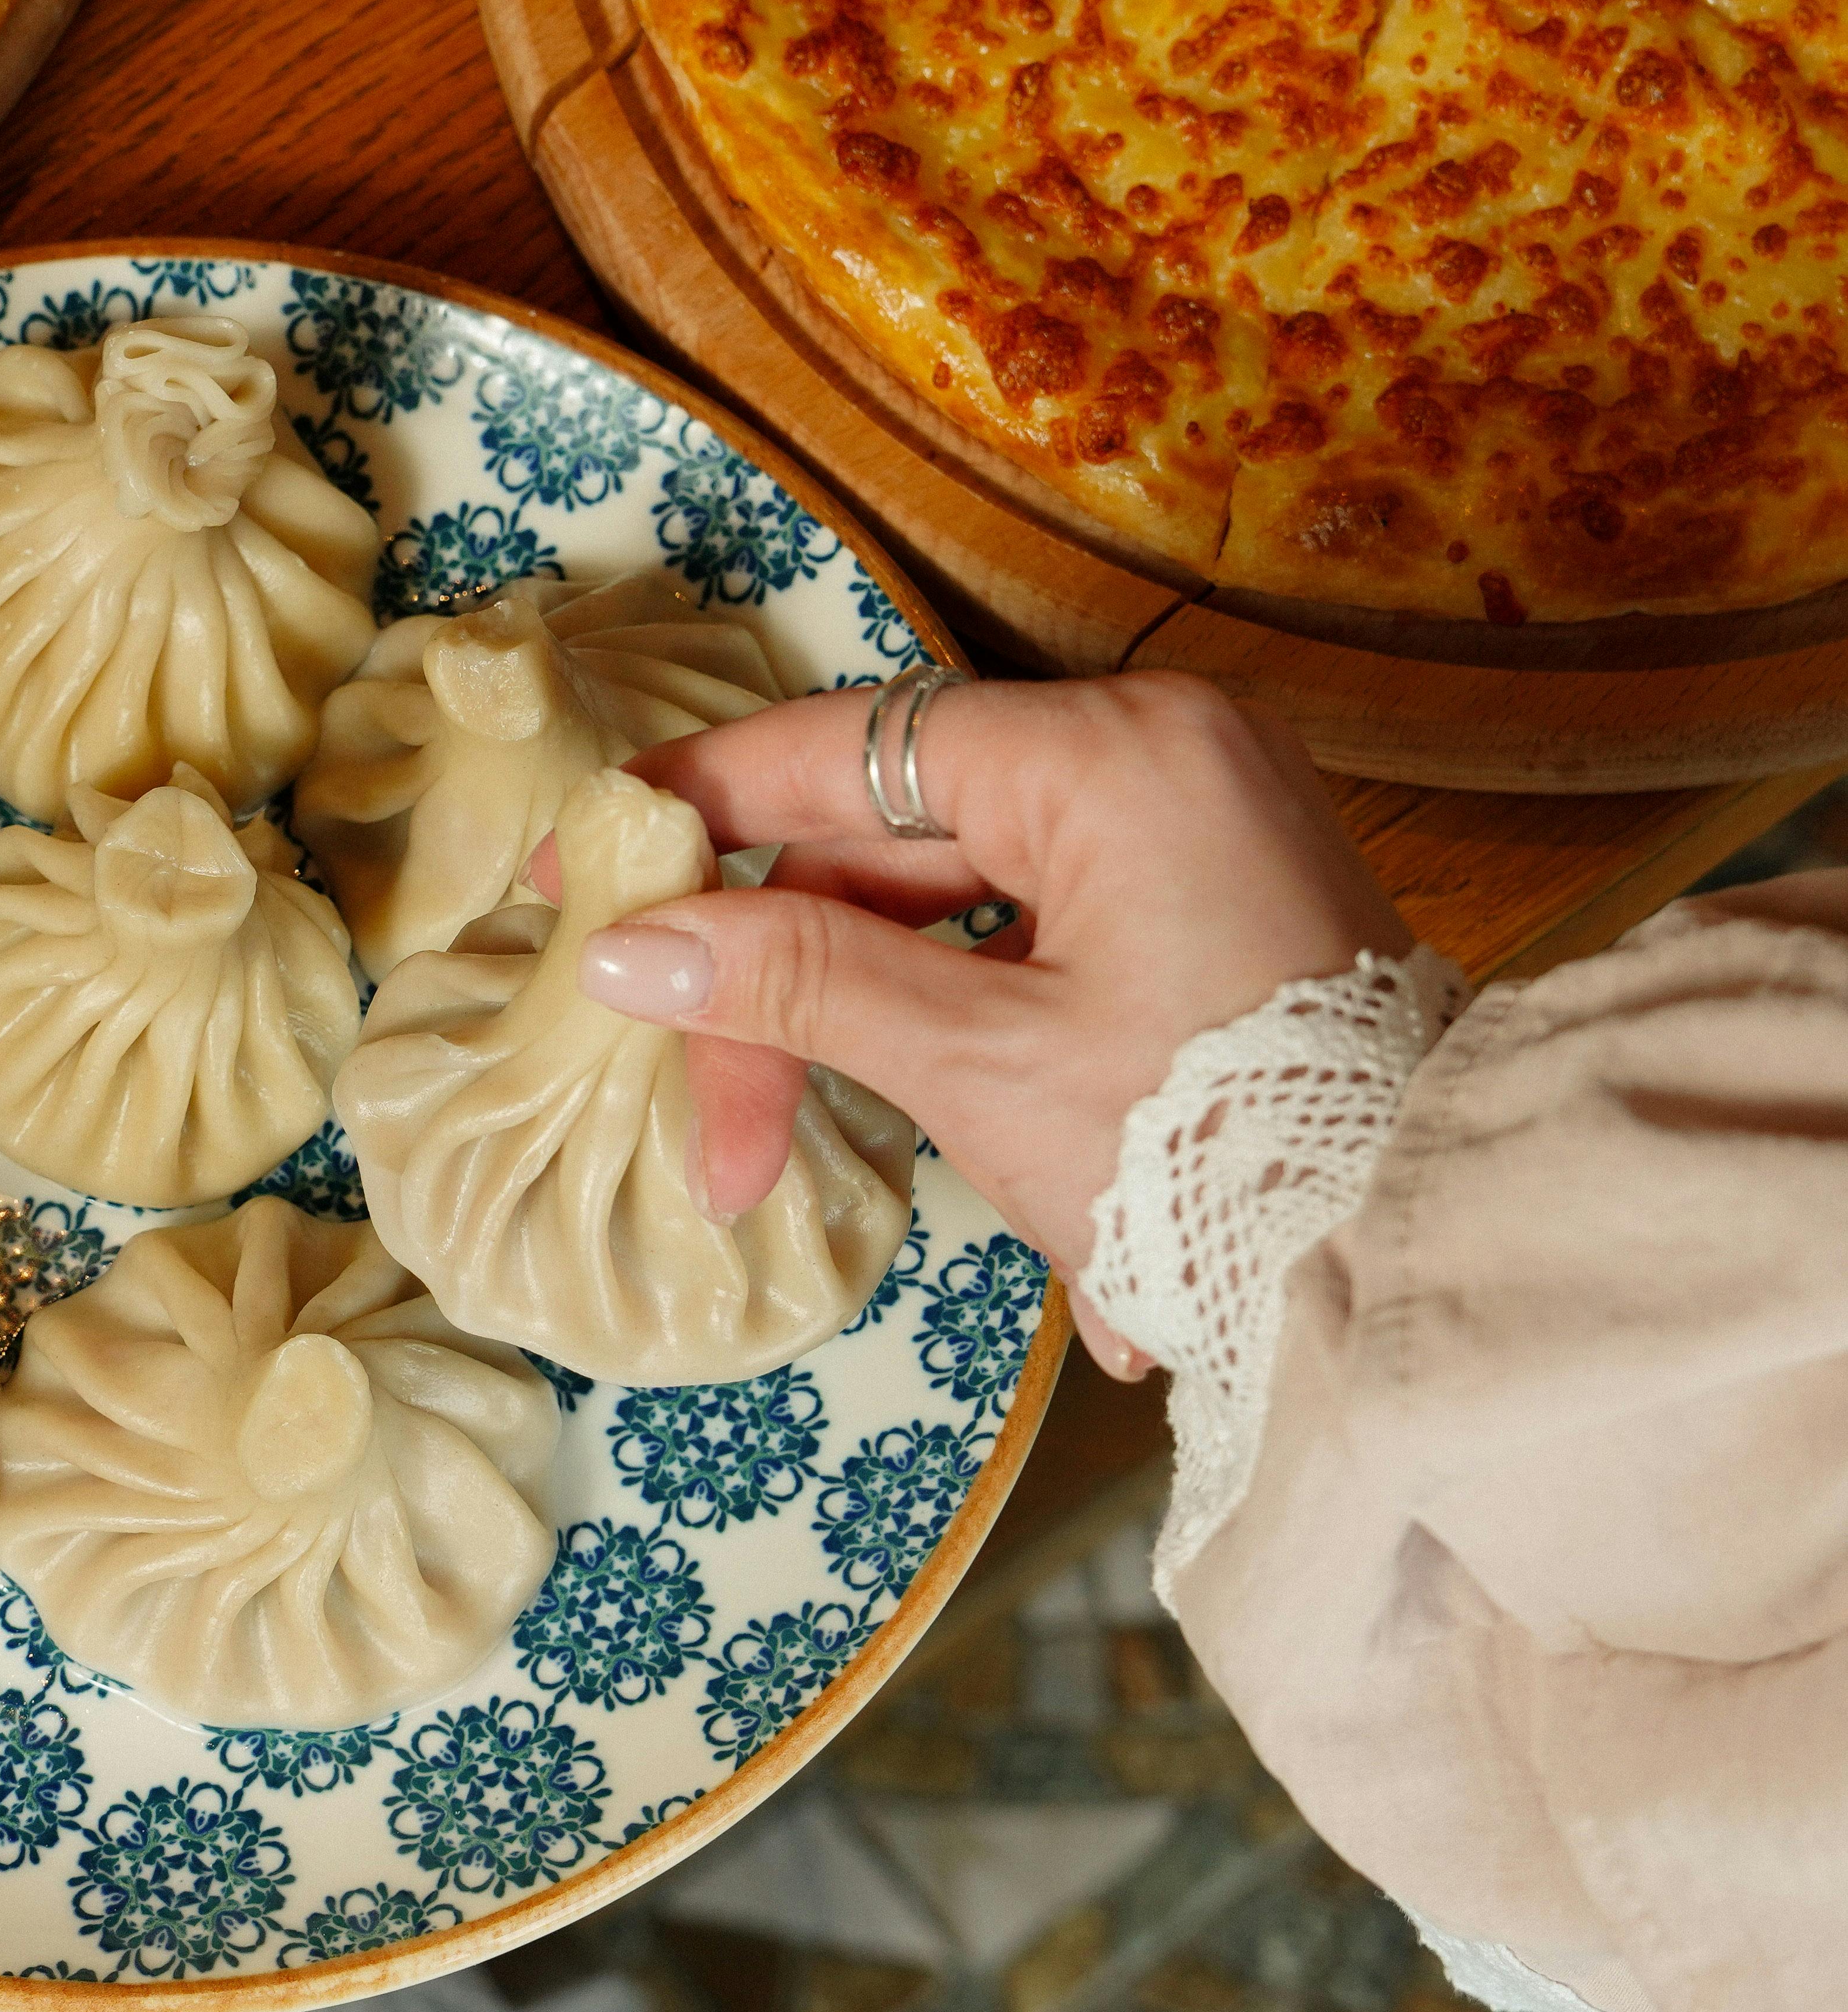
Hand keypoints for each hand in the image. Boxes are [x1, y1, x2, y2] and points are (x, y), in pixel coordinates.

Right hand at [553, 672, 1414, 1373]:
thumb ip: (796, 984)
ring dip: (882, 1044)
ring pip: (957, 910)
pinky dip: (979, 1047)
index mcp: (1109, 754)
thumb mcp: (979, 1066)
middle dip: (790, 994)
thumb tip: (629, 947)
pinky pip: (1040, 946)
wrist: (1433, 1262)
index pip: (840, 750)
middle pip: (892, 847)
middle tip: (717, 1141)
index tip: (577, 870)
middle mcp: (1158, 757)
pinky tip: (986, 1168)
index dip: (692, 811)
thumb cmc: (1219, 1152)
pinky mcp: (1215, 912)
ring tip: (844, 1178)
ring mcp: (1196, 833)